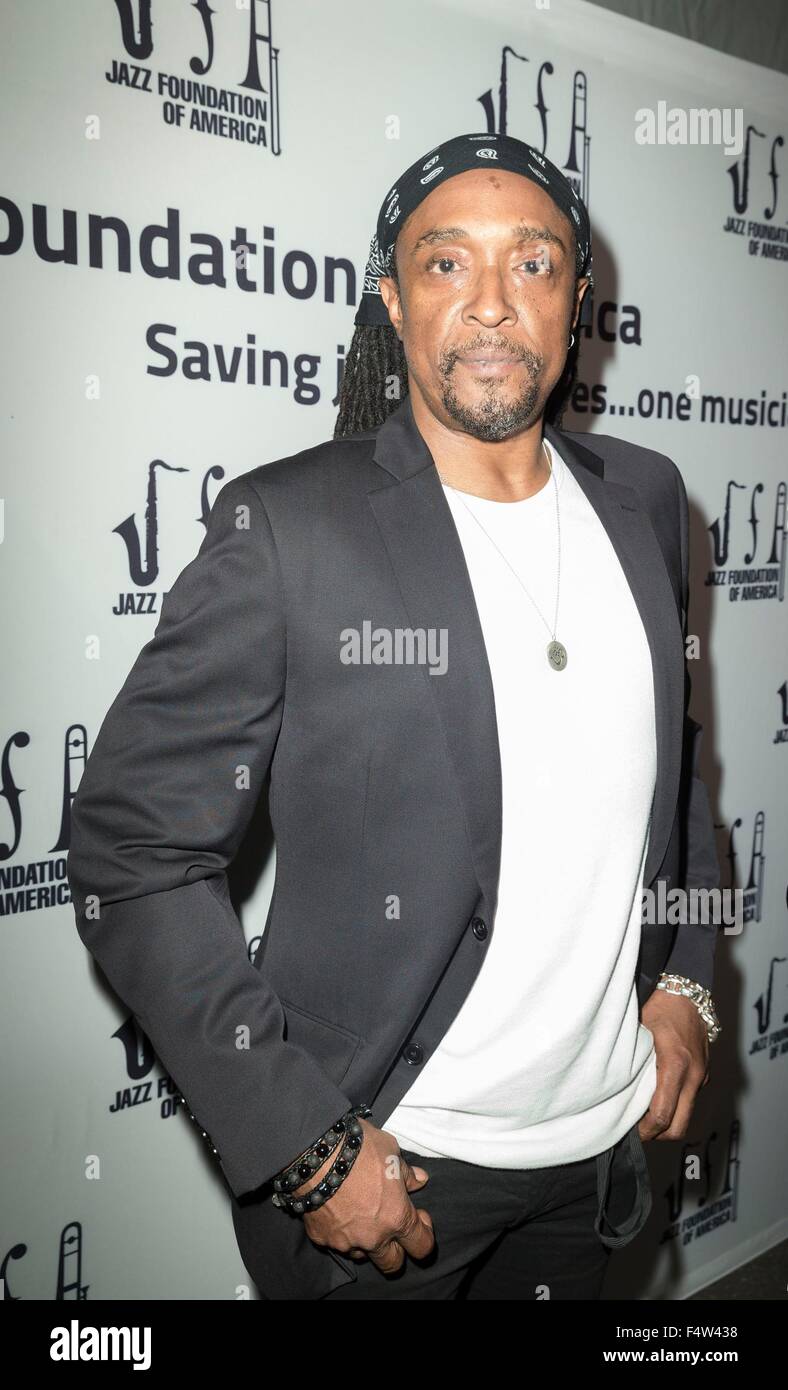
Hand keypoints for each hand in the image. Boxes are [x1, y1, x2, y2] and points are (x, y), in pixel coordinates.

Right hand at [295, 1119, 434, 1274]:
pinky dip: (340, 1230)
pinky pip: (335, 1242)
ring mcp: (345, 1242)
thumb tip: (419, 1181)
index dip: (424, 1232)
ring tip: (360, 1215)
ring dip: (366, 1241)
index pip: (422, 1246)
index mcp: (396, 1217)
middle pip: (392, 1264)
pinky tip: (337, 1209)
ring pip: (362, 1255)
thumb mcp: (391, 1152)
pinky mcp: (321, 1238)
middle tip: (391, 1226)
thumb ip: (406, 1174)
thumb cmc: (360, 1148)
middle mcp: (373, 1238)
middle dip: (396, 1250)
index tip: (419, 1215)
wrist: (315, 1152)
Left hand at [638, 988, 709, 1141]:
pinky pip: (690, 1099)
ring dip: (668, 1121)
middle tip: (637, 1130)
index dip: (646, 1131)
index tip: (631, 1131)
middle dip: (658, 1135)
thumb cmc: (659, 1006)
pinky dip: (676, 1105)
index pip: (663, 1115)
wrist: (687, 990)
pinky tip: (657, 1096)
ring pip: (687, 1115)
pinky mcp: (704, 1073)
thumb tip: (612, 1088)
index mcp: (675, 1065)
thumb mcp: (638, 1032)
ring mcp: (701, 1075)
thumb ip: (630, 1061)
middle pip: (679, 1126)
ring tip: (644, 1114)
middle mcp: (693, 1075)